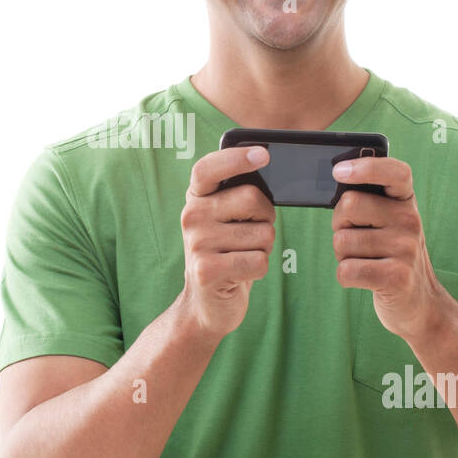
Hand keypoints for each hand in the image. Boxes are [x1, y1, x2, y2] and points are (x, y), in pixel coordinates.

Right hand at [175, 145, 276, 344]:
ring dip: (264, 247)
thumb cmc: (226, 251)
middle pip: (252, 199)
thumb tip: (267, 167)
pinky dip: (260, 269)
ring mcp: (196, 243)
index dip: (236, 158)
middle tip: (252, 233)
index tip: (263, 154)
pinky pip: (258, 261)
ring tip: (242, 255)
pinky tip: (241, 273)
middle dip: (266, 217)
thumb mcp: (226, 218)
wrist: (206, 302)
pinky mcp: (206, 271)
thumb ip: (238, 193)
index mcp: (196, 197)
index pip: (208, 168)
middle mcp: (191, 216)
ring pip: (262, 233)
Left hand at [331, 155, 453, 348]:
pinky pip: (346, 270)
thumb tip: (336, 180)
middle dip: (339, 224)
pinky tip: (365, 279)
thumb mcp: (387, 222)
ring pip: (342, 241)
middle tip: (355, 237)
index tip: (338, 171)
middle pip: (349, 205)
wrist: (419, 303)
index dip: (366, 167)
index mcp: (406, 201)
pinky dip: (346, 277)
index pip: (395, 172)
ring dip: (343, 255)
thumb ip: (368, 200)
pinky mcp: (396, 278)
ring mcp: (406, 249)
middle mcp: (410, 220)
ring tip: (366, 261)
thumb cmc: (391, 255)